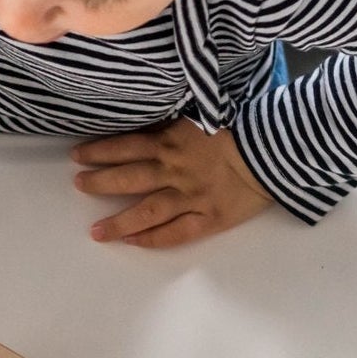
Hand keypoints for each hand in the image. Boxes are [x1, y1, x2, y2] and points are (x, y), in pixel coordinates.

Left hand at [71, 118, 274, 246]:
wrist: (278, 149)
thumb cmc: (248, 125)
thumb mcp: (208, 113)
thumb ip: (180, 121)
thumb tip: (158, 121)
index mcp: (174, 141)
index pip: (127, 145)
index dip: (100, 150)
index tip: (78, 154)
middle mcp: (175, 170)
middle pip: (129, 178)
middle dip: (99, 182)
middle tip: (78, 185)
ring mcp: (190, 196)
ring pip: (146, 211)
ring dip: (118, 222)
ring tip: (95, 231)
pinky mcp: (209, 217)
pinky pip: (175, 233)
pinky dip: (153, 239)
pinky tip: (133, 244)